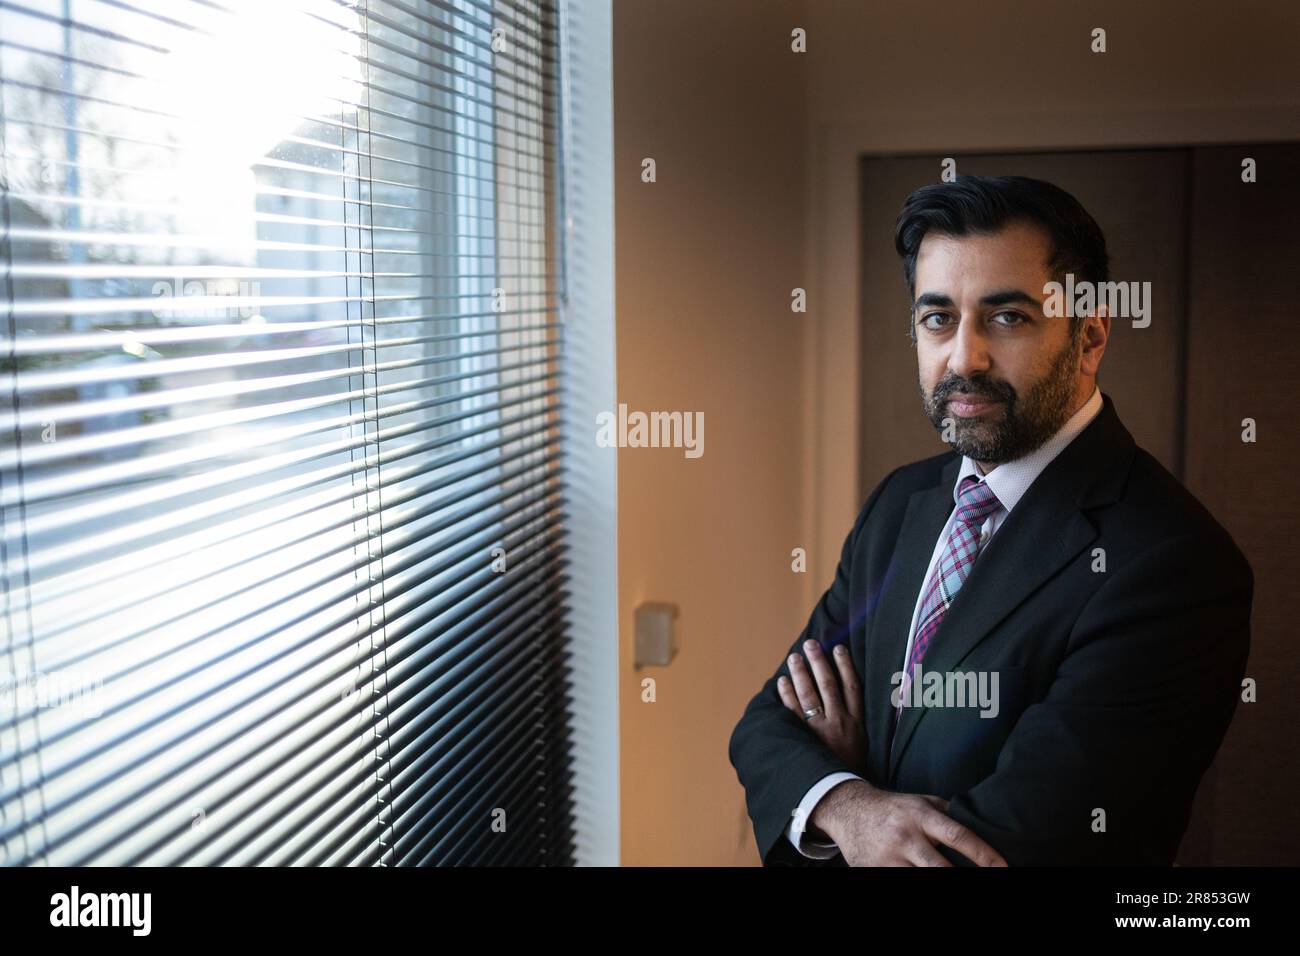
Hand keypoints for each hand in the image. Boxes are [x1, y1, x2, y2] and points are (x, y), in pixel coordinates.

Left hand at [778, 639, 866, 773]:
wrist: (842, 794)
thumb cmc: (851, 764)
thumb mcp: (862, 741)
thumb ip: (855, 718)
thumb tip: (849, 690)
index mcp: (856, 722)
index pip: (852, 686)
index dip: (845, 665)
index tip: (838, 648)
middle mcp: (840, 723)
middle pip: (828, 685)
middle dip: (819, 662)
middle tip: (810, 644)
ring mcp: (821, 731)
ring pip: (810, 695)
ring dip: (801, 674)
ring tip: (794, 657)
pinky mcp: (805, 740)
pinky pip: (793, 713)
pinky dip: (787, 695)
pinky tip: (782, 681)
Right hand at [813, 779, 1007, 866]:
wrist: (847, 810)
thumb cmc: (893, 807)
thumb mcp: (921, 801)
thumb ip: (948, 813)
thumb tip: (982, 824)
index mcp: (921, 816)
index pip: (958, 836)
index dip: (984, 854)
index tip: (1004, 867)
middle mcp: (905, 837)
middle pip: (941, 869)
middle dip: (963, 880)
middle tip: (986, 883)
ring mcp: (889, 858)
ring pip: (921, 881)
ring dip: (939, 883)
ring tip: (959, 883)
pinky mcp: (876, 872)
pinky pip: (902, 883)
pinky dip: (915, 883)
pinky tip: (923, 877)